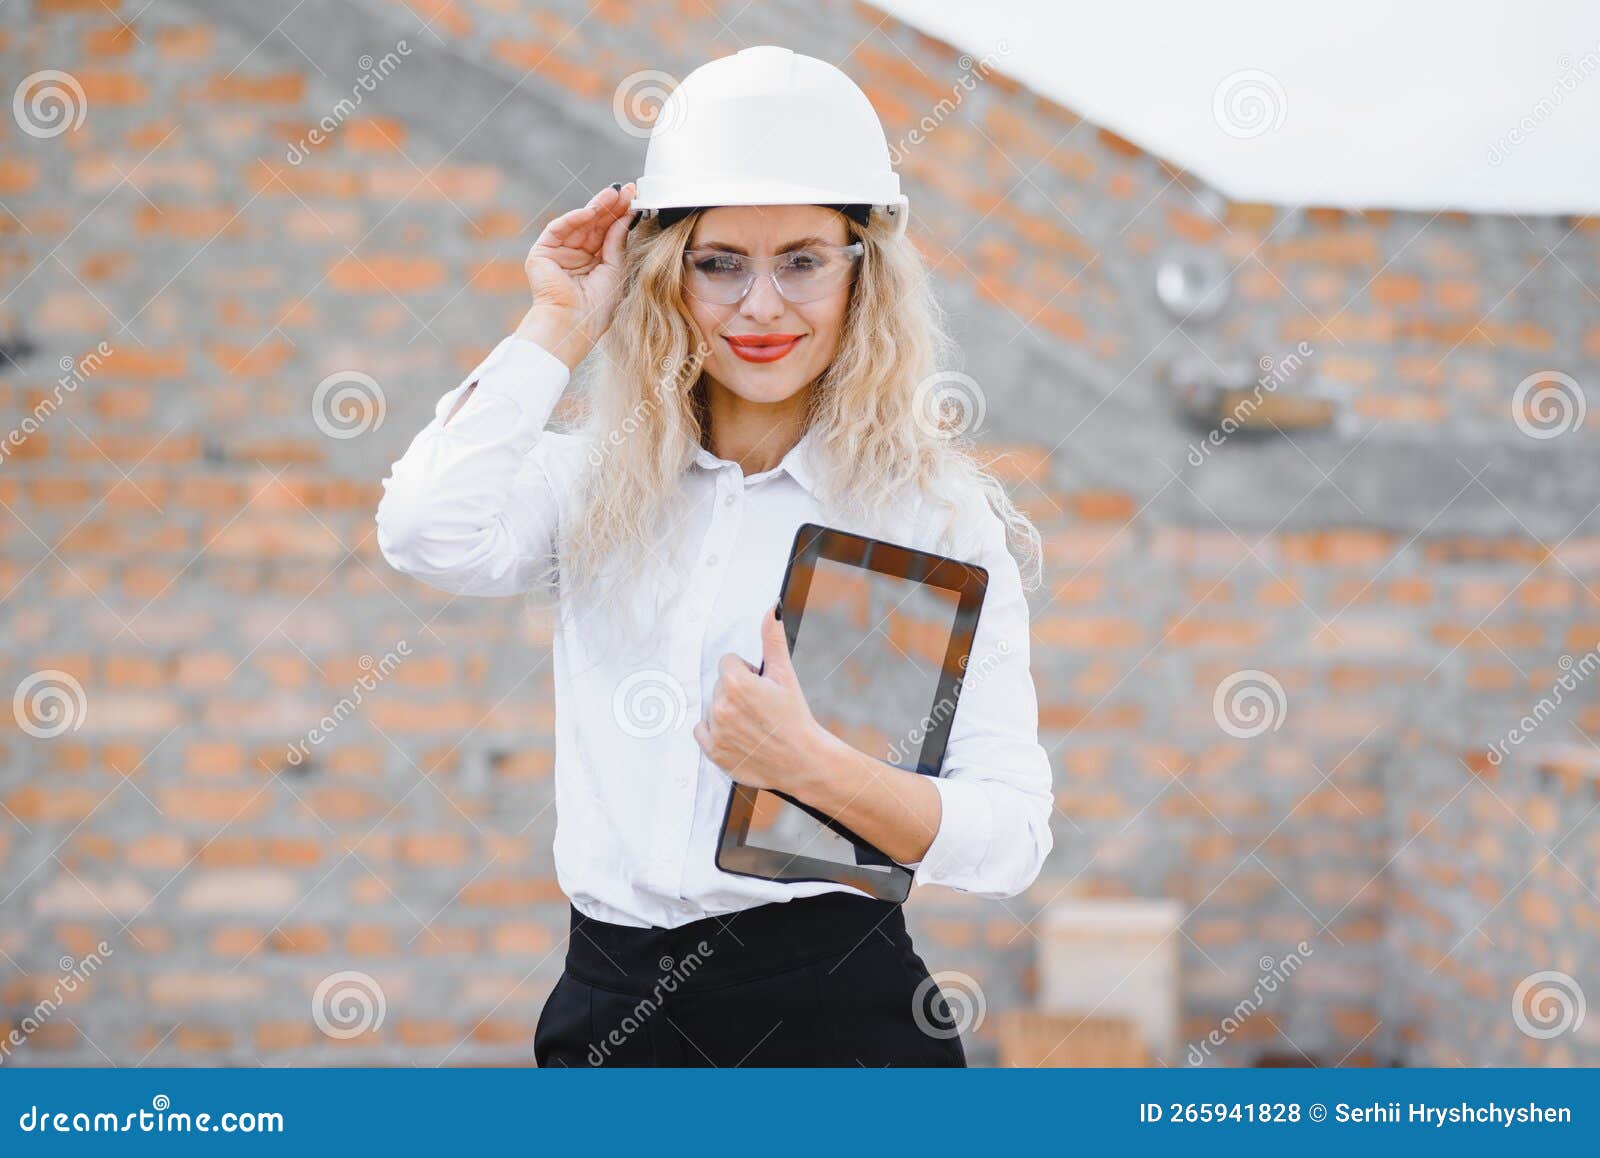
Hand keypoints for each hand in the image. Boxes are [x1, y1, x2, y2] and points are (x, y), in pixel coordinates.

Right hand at [515, 182, 634, 369]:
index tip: (635, 199)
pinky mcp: (542, 253)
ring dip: (596, 207)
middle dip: (610, 207)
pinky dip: (575, 218)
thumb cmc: (597, 308)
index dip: (620, 215)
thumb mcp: (615, 269)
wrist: (574, 325)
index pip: (607, 233)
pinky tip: (591, 210)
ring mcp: (558, 253)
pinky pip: (559, 228)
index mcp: (594, 263)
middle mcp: (576, 256)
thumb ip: (618, 242)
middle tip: (627, 190)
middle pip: (595, 224)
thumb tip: (627, 216)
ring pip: (579, 223)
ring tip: (614, 194)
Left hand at [694, 604, 828, 796]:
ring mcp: (715, 730)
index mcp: (735, 683)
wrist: (802, 760)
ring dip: (727, 712)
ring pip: (713, 707)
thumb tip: (771, 609)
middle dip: (737, 692)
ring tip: (753, 723)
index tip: (761, 688)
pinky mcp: (713, 751)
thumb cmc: (795, 718)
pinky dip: (716, 733)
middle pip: (720, 686)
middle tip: (760, 708)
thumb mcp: (785, 675)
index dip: (747, 673)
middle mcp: (720, 706)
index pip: (728, 664)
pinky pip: (702, 731)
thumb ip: (773, 639)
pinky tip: (739, 736)